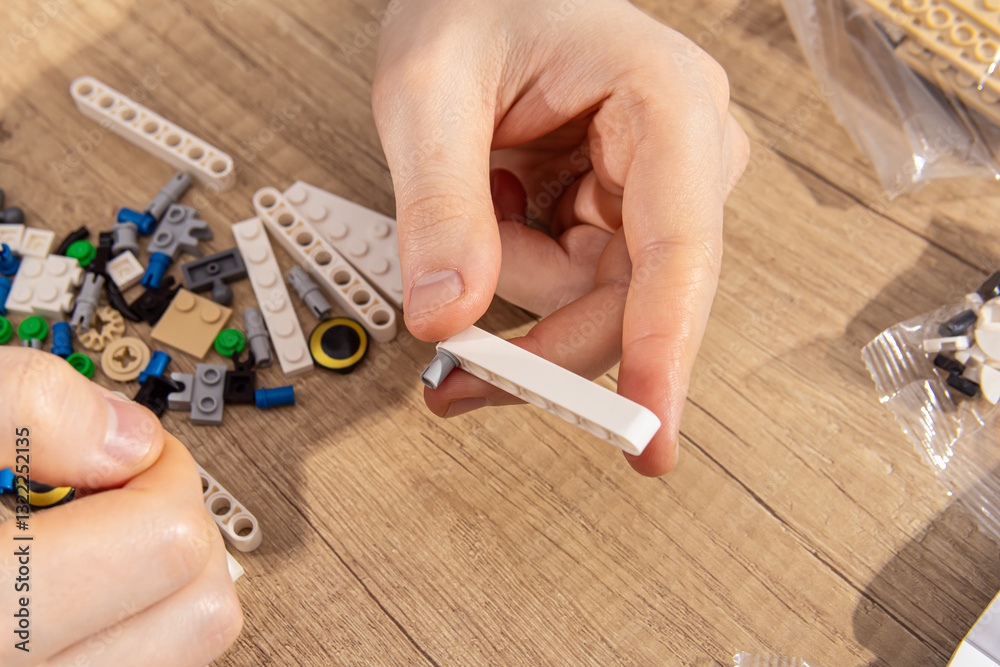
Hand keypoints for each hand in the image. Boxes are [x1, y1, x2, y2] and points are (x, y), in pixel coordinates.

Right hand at [0, 348, 241, 664]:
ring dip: (158, 579)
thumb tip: (130, 435)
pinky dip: (128, 618)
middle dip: (177, 524)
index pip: (168, 546)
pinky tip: (68, 580)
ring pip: (180, 650)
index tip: (126, 443)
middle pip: (203, 612)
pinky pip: (136, 665)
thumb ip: (20, 405)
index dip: (164, 468)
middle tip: (112, 489)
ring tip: (83, 536)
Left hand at [372, 0, 748, 474]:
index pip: (678, 247)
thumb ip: (438, 204)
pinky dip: (519, 276)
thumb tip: (447, 319)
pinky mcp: (625, 213)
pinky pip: (578, 286)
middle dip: (540, 342)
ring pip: (600, 304)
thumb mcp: (428, 91)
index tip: (649, 434)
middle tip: (450, 379)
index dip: (662, 348)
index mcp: (666, 100)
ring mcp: (660, 188)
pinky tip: (497, 209)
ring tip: (474, 206)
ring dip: (517, 289)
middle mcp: (683, 151)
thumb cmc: (470, 5)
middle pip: (634, 301)